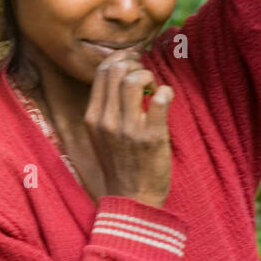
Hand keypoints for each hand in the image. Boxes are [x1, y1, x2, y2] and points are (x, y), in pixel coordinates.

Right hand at [83, 49, 172, 208]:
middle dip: (135, 64)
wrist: (132, 200)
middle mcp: (107, 121)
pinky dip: (166, 91)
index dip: (120, 59)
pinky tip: (166, 97)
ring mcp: (128, 129)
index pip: (101, 73)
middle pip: (116, 70)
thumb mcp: (102, 137)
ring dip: (149, 75)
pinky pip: (159, 99)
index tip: (133, 62)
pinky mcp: (151, 137)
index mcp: (93, 118)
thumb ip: (107, 109)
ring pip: (134, 80)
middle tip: (146, 73)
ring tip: (155, 87)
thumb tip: (121, 78)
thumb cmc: (121, 166)